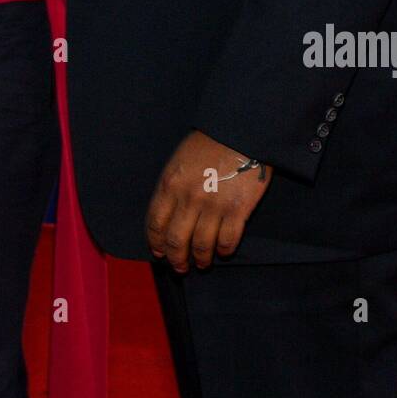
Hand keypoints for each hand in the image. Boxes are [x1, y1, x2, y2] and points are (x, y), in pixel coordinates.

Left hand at [145, 130, 273, 271]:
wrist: (241, 131)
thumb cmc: (208, 142)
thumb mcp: (178, 160)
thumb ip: (172, 188)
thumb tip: (168, 216)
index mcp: (170, 184)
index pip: (155, 223)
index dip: (156, 243)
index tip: (159, 252)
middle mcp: (188, 198)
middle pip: (176, 241)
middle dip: (176, 259)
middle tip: (180, 266)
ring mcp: (213, 206)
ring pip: (201, 246)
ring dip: (201, 259)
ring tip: (203, 262)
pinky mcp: (237, 210)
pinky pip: (227, 240)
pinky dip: (224, 250)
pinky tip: (223, 251)